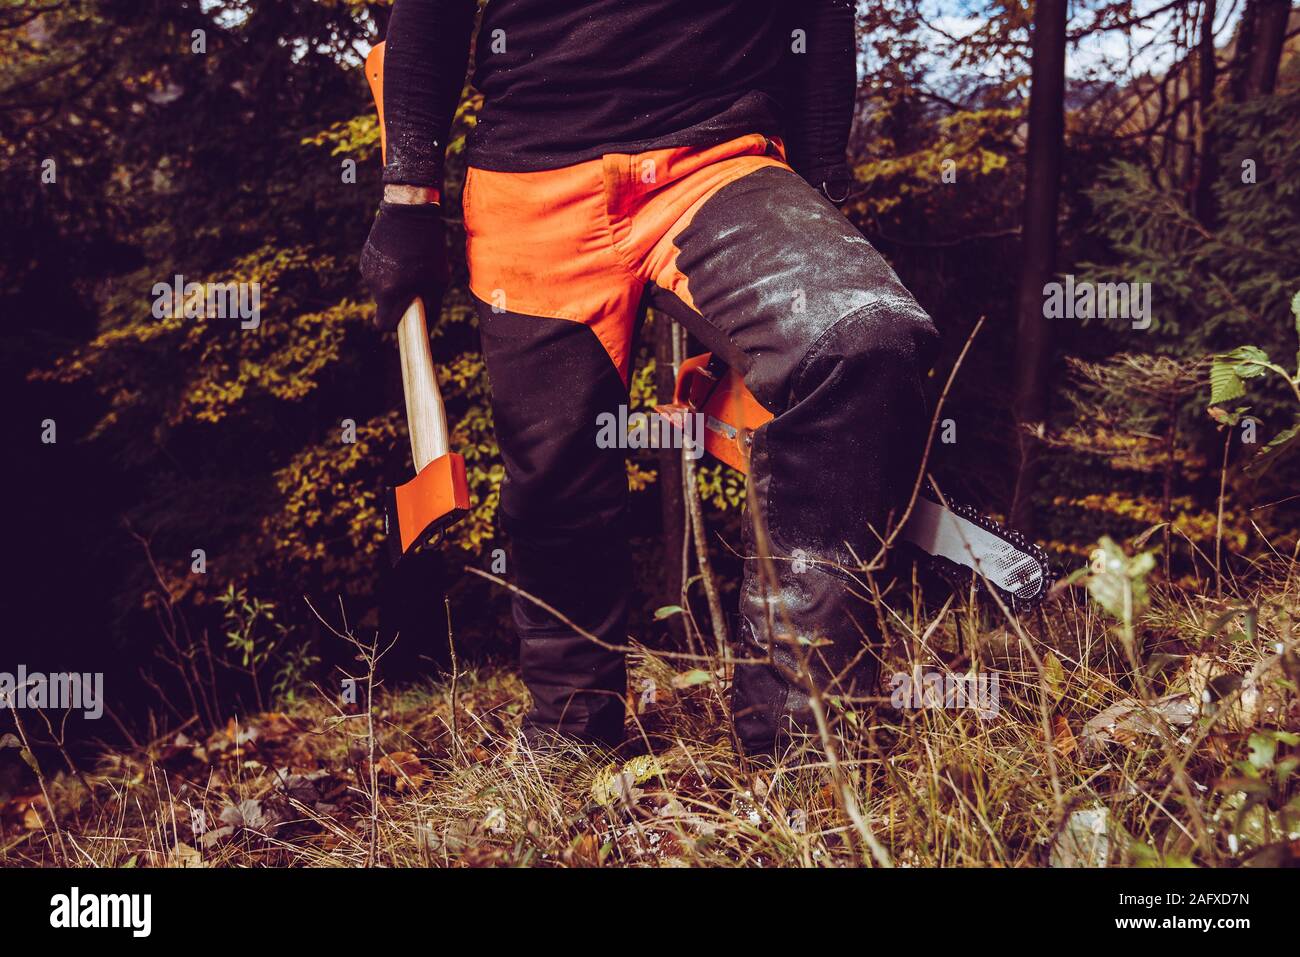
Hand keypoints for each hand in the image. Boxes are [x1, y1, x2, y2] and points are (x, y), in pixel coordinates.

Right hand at [359, 199, 447, 331]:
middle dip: (398, 301)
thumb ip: (431, 307)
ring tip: (411, 265)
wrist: (409, 210)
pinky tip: (401, 254)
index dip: (395, 326)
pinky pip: (377, 273)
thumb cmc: (429, 247)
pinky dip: (388, 270)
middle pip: (384, 305)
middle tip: (416, 286)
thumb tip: (425, 324)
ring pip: (381, 288)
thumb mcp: (438, 280)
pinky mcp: (365, 255)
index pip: (383, 325)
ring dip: (394, 284)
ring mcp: (366, 268)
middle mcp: (373, 283)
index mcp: (389, 292)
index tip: (405, 320)